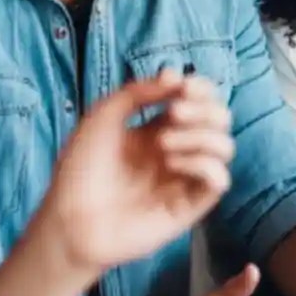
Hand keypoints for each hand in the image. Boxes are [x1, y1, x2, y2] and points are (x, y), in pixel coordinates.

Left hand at [38, 70, 234, 272]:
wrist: (71, 218)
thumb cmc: (80, 169)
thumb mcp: (102, 116)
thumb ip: (138, 92)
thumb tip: (175, 77)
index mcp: (157, 129)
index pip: (200, 101)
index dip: (199, 87)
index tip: (179, 85)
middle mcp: (177, 152)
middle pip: (220, 120)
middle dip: (204, 108)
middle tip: (173, 113)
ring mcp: (184, 179)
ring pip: (225, 147)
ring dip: (201, 134)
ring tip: (164, 143)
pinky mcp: (189, 207)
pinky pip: (219, 180)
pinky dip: (202, 163)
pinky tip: (171, 164)